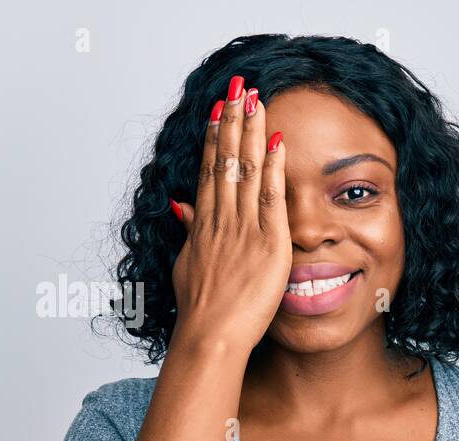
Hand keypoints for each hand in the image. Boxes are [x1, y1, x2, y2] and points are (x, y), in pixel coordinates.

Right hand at [168, 76, 291, 356]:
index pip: (210, 170)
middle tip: (237, 85)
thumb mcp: (188, 266)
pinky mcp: (268, 244)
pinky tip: (276, 141)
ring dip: (251, 131)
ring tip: (255, 97)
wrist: (210, 336)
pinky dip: (272, 168)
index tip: (218, 108)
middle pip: (226, 160)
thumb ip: (190, 234)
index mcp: (204, 225)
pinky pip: (270, 197)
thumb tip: (181, 208)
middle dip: (232, 119)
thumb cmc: (202, 312)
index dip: (215, 137)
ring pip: (246, 170)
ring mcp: (244, 229)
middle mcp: (221, 220)